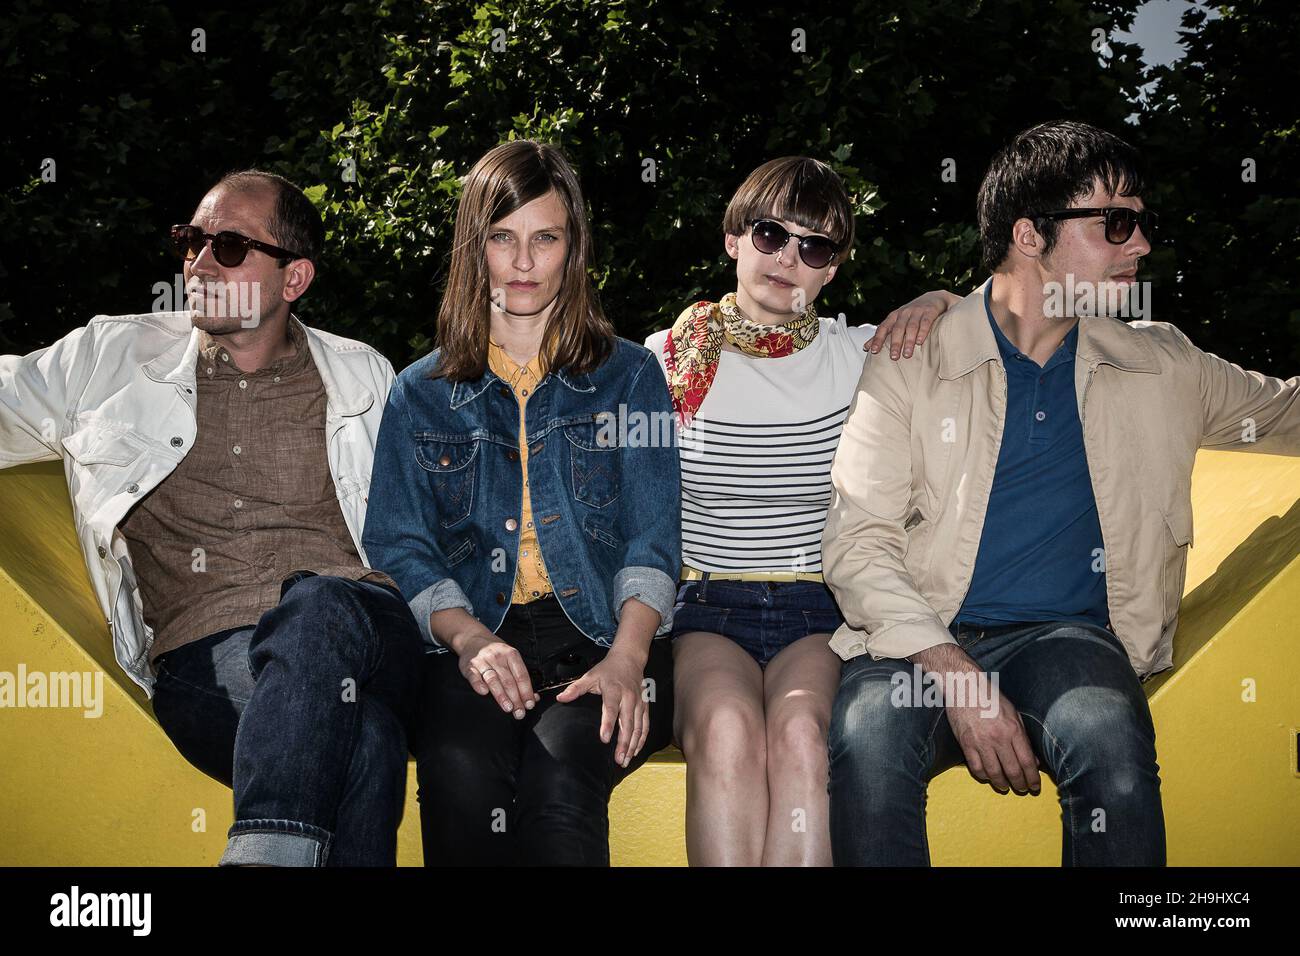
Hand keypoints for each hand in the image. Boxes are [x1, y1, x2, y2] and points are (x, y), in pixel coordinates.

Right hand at [457, 633, 537, 718]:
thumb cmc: (496, 653)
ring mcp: (482, 661)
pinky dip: (479, 684)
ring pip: (493, 679)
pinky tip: (483, 692)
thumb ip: (521, 676)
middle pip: (508, 680)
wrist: (473, 639)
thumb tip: (534, 697)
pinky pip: (474, 676)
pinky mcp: (469, 666)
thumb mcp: (511, 658)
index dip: (526, 691)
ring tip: (508, 708)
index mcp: (511, 654)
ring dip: (501, 695)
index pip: (521, 675)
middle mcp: (497, 657)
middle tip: (520, 712)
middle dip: (516, 698)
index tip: (529, 704)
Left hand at [554, 647, 648, 767]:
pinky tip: (635, 751)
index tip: (605, 739)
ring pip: (638, 727)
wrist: (629, 659)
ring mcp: (639, 703)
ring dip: (633, 745)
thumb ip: (576, 688)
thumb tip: (560, 698)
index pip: (611, 710)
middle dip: (623, 743)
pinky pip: (645, 725)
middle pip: (627, 724)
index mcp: (614, 690)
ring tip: (625, 760)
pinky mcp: (645, 706)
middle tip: (618, 760)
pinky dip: (641, 739)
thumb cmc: (608, 669)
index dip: (608, 725)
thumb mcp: (590, 676)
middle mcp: (629, 698)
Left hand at [865, 289, 960, 358]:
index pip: (883, 328)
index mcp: (894, 316)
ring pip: (911, 327)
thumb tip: (865, 349)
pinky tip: (920, 342)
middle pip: (897, 329)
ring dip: (908, 341)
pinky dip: (922, 332)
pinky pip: (925, 322)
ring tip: (907, 355)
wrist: (934, 298)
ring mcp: (917, 312)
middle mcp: (904, 313)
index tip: (874, 352)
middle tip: (894, 358)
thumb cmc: (911, 315)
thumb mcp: (896, 322)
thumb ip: (883, 334)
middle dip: (895, 343)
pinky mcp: (929, 312)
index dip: (878, 339)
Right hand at [946, 687, 1040, 794]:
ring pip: (994, 773)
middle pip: (1013, 771)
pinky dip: (984, 776)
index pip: (1027, 762)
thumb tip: (1033, 760)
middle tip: (1023, 789)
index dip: (1033, 778)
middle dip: (1020, 785)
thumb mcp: (1014, 714)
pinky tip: (988, 777)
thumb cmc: (991, 698)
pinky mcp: (966, 744)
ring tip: (1006, 787)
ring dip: (1002, 784)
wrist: (964, 686)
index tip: (1035, 785)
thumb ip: (1024, 738)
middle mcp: (998, 738)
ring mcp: (980, 742)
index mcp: (1013, 730)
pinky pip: (976, 768)